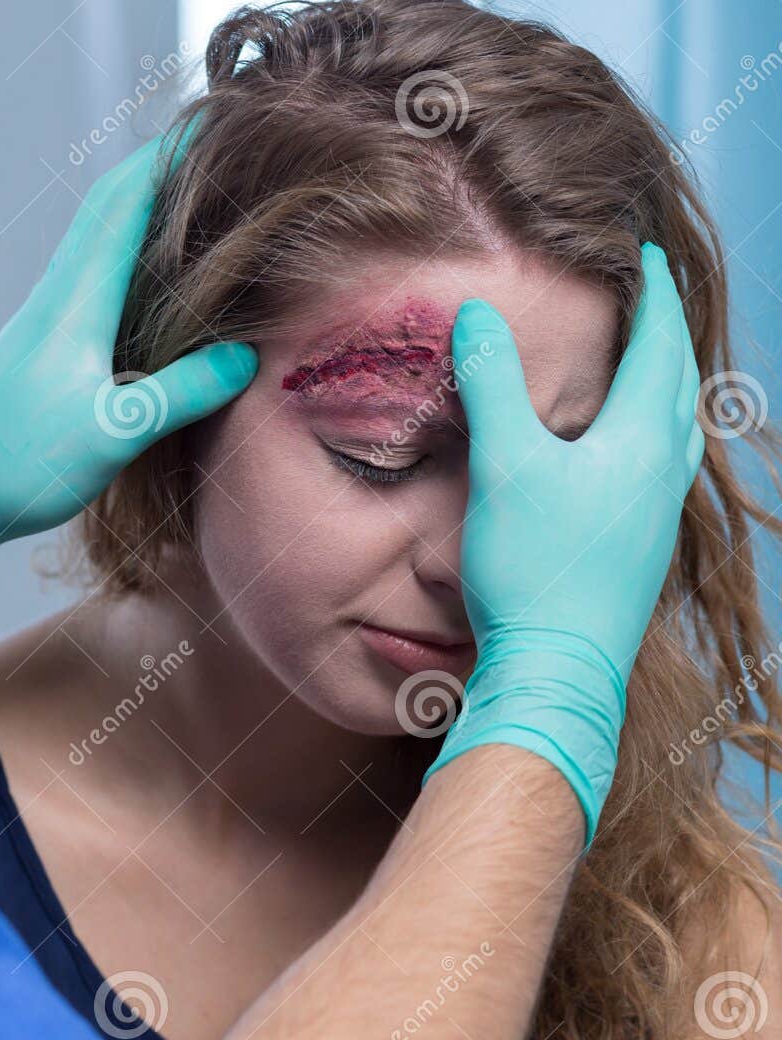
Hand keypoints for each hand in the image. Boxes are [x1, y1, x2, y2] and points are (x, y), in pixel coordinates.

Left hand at [0, 129, 257, 632]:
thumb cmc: (17, 466)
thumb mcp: (112, 433)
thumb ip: (179, 393)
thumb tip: (244, 357)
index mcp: (73, 303)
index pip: (121, 204)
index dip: (165, 158)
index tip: (210, 126)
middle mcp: (56, 299)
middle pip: (113, 212)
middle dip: (165, 173)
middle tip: (222, 156)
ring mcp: (47, 322)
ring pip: (103, 248)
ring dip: (148, 218)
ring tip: (203, 208)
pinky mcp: (45, 351)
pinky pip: (97, 285)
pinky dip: (133, 266)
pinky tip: (159, 286)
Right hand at [424, 243, 702, 845]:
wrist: (558, 667)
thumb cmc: (536, 568)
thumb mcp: (504, 464)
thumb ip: (493, 385)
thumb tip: (475, 314)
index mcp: (641, 441)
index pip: (660, 347)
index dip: (654, 297)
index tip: (645, 257)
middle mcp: (662, 474)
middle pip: (680, 386)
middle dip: (668, 337)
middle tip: (652, 303)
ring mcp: (656, 516)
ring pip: (676, 431)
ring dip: (666, 389)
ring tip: (647, 369)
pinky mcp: (640, 549)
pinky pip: (659, 470)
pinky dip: (650, 436)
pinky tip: (623, 457)